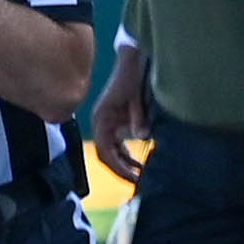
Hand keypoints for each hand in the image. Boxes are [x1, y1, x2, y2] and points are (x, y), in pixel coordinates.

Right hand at [90, 43, 152, 182]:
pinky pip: (117, 144)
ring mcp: (107, 124)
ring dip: (124, 164)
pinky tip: (138, 162)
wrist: (130, 61)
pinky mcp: (114, 122)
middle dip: (121, 170)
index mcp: (102, 120)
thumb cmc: (131, 77)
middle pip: (107, 156)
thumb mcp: (135, 98)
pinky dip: (126, 154)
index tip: (134, 178)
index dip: (118, 167)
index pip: (105, 152)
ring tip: (141, 175)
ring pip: (111, 152)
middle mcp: (101, 125)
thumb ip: (137, 117)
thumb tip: (142, 136)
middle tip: (139, 182)